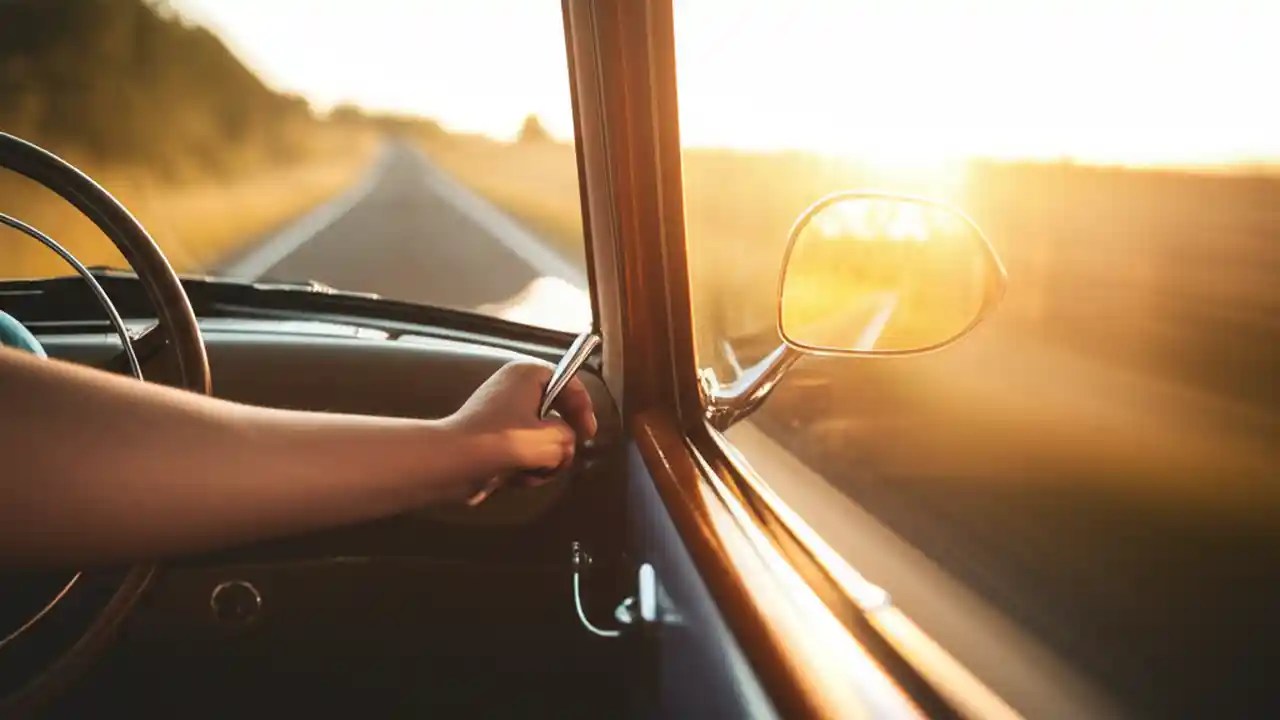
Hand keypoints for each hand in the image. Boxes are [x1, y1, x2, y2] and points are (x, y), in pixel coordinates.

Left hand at [445, 361, 596, 503]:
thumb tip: (562, 446)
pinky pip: (520, 447)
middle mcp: (514, 386)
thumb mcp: (551, 441)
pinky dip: (523, 464)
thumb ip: (569, 439)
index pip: (569, 383)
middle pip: (556, 413)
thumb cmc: (502, 443)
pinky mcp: (490, 434)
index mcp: (529, 374)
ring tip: (531, 474)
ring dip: (541, 459)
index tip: (588, 436)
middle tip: (560, 460)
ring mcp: (500, 410)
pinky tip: (516, 478)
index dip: (584, 410)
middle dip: (559, 443)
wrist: (451, 461)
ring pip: (539, 435)